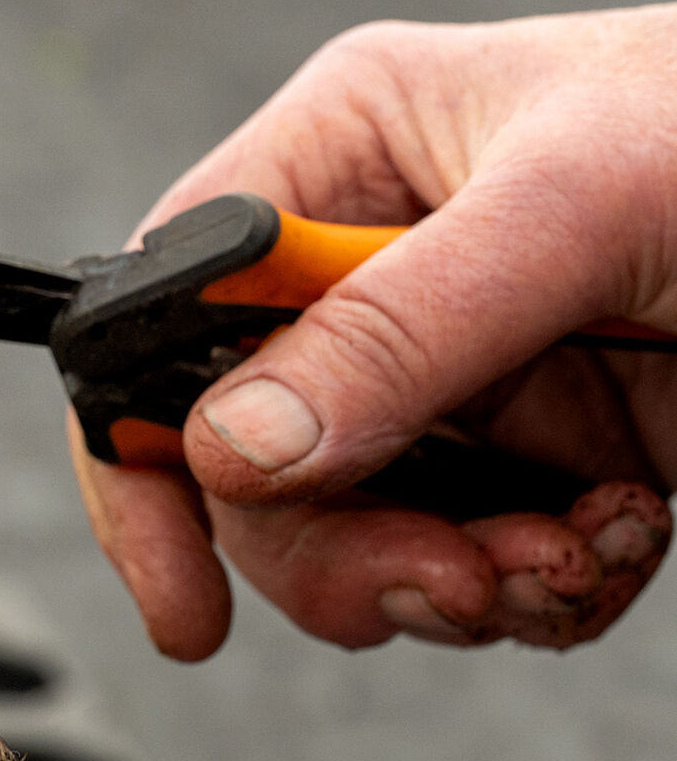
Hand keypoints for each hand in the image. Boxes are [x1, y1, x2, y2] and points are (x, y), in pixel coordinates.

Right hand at [75, 7, 676, 658]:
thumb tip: (237, 449)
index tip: (181, 590)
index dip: (142, 462)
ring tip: (568, 554)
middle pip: (249, 470)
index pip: (161, 326)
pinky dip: (535, 591)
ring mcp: (443, 379)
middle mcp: (366, 283)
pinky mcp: (524, 455)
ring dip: (451, 581)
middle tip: (445, 581)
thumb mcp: (576, 207)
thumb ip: (397, 326)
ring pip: (353, 539)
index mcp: (334, 169)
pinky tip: (618, 538)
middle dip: (341, 550)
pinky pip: (466, 567)